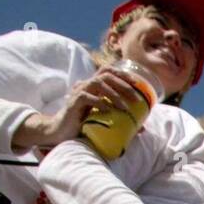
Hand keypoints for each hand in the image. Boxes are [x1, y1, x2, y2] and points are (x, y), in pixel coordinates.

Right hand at [13, 66, 148, 149]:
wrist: (61, 132)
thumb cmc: (84, 126)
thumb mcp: (104, 120)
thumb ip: (120, 120)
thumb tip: (142, 128)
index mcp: (92, 86)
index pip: (107, 71)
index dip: (122, 74)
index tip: (137, 83)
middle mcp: (85, 85)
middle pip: (105, 75)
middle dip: (123, 84)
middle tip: (136, 99)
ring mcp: (78, 92)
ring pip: (97, 83)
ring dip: (114, 94)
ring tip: (125, 108)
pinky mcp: (73, 103)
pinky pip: (86, 97)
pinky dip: (99, 103)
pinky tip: (108, 111)